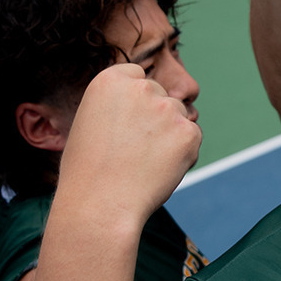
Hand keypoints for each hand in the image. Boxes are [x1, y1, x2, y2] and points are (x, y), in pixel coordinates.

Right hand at [56, 63, 199, 227]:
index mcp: (111, 79)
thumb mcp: (90, 122)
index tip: (128, 122)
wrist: (100, 203)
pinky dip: (182, 154)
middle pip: (162, 96)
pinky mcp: (189, 132)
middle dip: (155, 118)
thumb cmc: (87, 171)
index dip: (135, 102)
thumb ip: (118, 106)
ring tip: (143, 162)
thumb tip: (143, 108)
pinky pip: (192, 138)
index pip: (137, 77)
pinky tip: (158, 169)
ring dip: (170, 135)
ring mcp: (168, 108)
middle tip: (134, 150)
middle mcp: (141, 87)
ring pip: (179, 117)